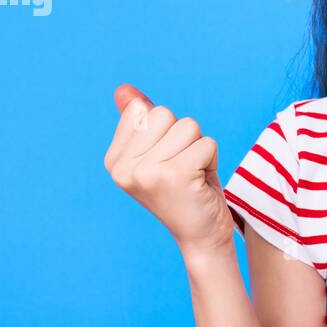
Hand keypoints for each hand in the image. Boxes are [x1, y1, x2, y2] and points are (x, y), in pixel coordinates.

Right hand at [104, 84, 233, 254]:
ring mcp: (146, 172)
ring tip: (192, 176)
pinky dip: (212, 159)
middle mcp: (123, 168)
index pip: (144, 109)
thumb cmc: (184, 190)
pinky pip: (206, 143)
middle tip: (184, 169)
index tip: (167, 161)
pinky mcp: (174, 176)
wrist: (201, 237)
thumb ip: (140, 122)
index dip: (166, 130)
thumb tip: (123, 89)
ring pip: (187, 126)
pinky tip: (201, 183)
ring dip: (199, 148)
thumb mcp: (159, 152)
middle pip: (164, 114)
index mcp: (114, 160)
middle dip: (183, 137)